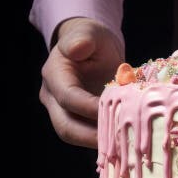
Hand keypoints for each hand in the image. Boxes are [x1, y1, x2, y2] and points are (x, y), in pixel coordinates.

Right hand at [39, 18, 123, 147]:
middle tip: (120, 142)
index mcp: (54, 76)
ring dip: (99, 143)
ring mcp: (62, 112)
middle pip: (66, 127)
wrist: (91, 49)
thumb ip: (83, 38)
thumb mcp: (90, 32)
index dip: (90, 109)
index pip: (69, 98)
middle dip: (92, 137)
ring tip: (124, 146)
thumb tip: (77, 48)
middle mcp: (53, 98)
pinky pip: (86, 136)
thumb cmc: (92, 40)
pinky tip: (124, 143)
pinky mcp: (77, 121)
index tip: (117, 113)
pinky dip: (104, 142)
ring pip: (76, 136)